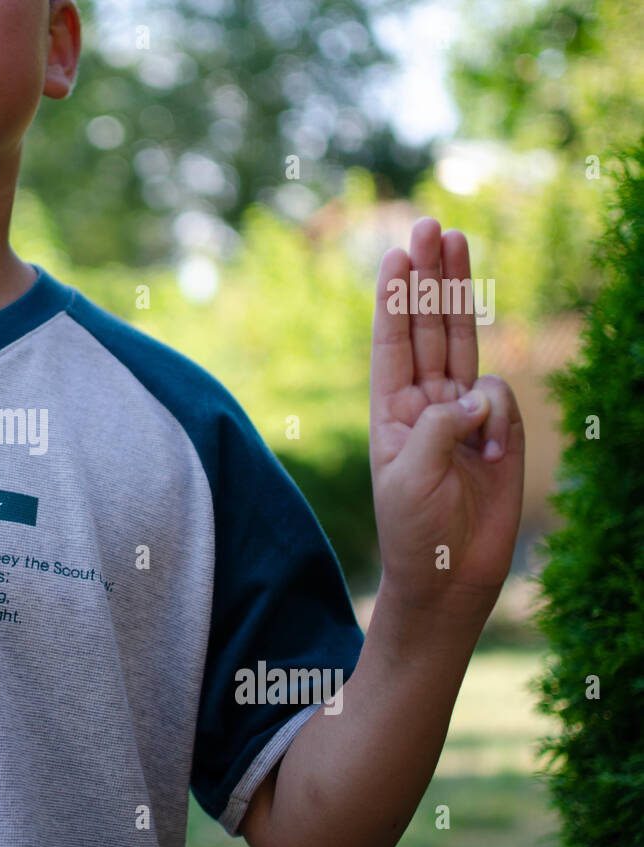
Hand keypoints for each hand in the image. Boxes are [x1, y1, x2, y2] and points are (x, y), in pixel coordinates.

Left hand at [369, 218, 524, 611]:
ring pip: (463, 340)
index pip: (393, 342)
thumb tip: (478, 395)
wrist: (452, 574)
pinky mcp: (501, 432)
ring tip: (457, 240)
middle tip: (429, 224)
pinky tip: (488, 447)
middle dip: (429, 274)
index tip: (397, 254)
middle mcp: (426, 402)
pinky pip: (503, 399)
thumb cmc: (415, 529)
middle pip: (429, 325)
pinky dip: (499, 411)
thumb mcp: (411, 476)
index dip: (396, 298)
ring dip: (460, 291)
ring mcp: (464, 413)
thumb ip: (439, 427)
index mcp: (390, 410)